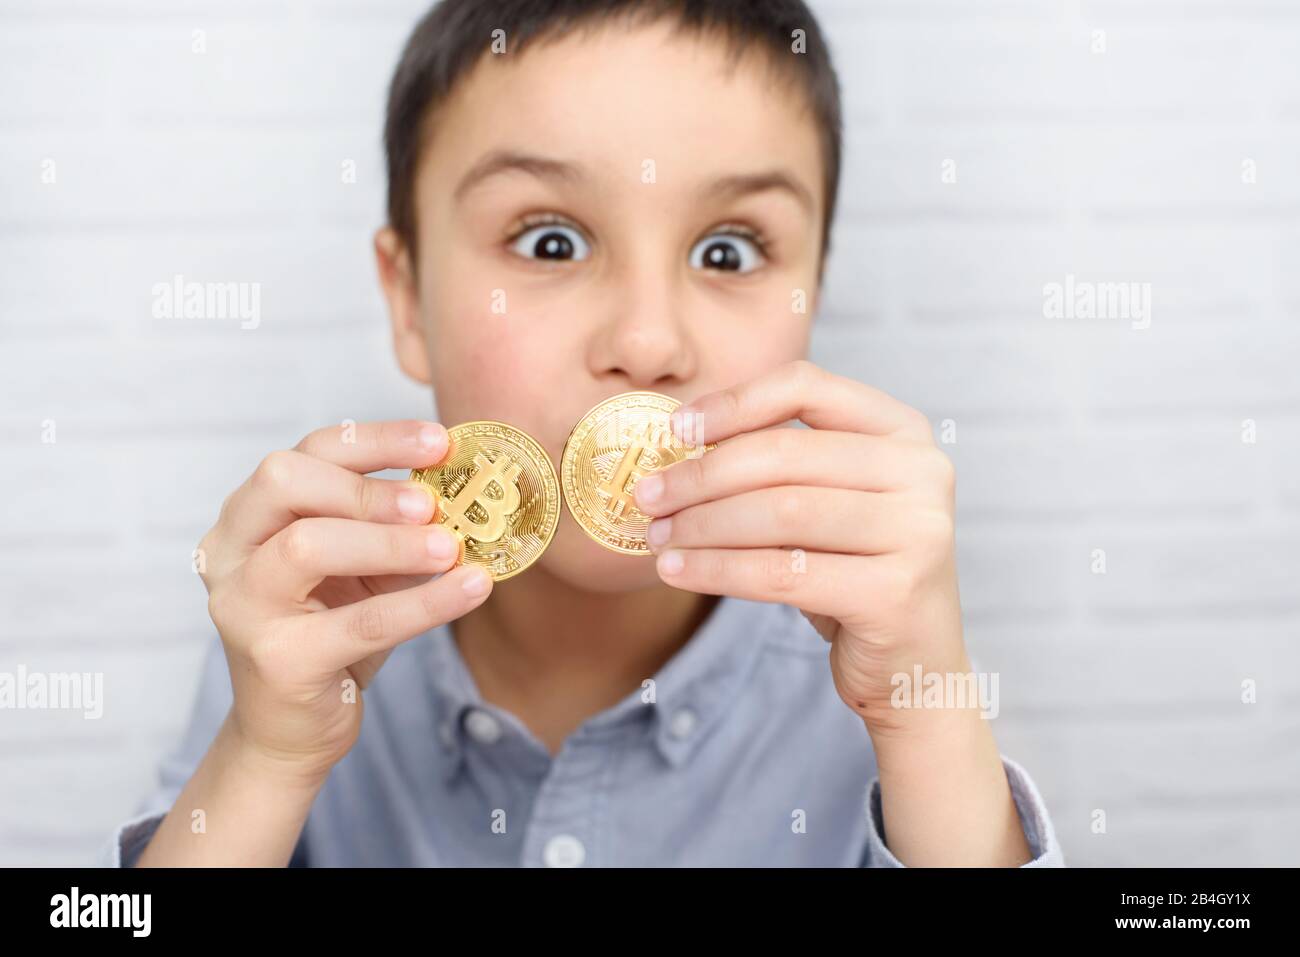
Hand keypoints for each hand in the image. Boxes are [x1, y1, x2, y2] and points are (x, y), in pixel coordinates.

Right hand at [195, 420, 492, 784]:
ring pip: (308, 546)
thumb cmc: (330, 632)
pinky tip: (471, 589)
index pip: (308, 452)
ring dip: (390, 542)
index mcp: (249, 515)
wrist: (292, 728)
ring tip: (450, 547)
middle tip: (431, 503)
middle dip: (367, 487)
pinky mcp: (278, 660)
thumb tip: (467, 490)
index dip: (376, 440)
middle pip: (285, 481)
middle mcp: (230, 551)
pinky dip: (424, 603)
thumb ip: (396, 526)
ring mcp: (243, 605)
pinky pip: (360, 622)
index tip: (439, 442)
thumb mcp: (363, 567)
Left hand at [633, 360, 964, 734]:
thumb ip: (779, 463)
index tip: (676, 431)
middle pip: (784, 455)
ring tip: (658, 536)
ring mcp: (917, 533)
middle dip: (702, 476)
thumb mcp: (827, 502)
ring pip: (779, 514)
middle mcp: (923, 472)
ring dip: (702, 525)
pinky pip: (782, 573)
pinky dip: (717, 569)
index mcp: (904, 432)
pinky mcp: (894, 594)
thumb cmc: (854, 571)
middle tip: (648, 496)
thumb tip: (681, 443)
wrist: (913, 666)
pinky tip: (676, 570)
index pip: (808, 388)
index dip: (734, 403)